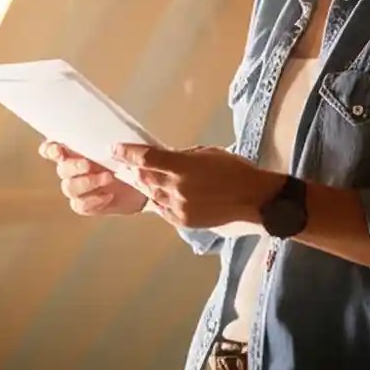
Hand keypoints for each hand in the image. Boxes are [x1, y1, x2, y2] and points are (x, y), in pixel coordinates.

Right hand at [39, 141, 146, 215]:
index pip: (51, 149)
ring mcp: (77, 188)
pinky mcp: (85, 204)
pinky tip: (109, 196)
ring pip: (69, 187)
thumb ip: (116, 143)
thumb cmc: (130, 156)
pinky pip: (79, 205)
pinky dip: (93, 201)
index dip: (50, 149)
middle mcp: (71, 169)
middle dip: (74, 167)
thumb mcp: (126, 144)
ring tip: (109, 178)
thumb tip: (113, 147)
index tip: (60, 151)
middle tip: (90, 164)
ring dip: (87, 182)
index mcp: (75, 150)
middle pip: (61, 169)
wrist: (144, 181)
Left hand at [112, 144, 281, 228]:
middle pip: (144, 178)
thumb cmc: (234, 170)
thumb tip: (163, 158)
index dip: (128, 153)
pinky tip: (155, 195)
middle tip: (122, 164)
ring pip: (151, 195)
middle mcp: (176, 188)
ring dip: (142, 186)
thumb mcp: (206, 153)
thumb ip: (181, 157)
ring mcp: (178, 207)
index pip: (146, 158)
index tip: (115, 149)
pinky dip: (156, 201)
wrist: (253, 199)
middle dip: (132, 170)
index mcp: (183, 167)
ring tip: (135, 179)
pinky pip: (162, 209)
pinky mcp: (183, 221)